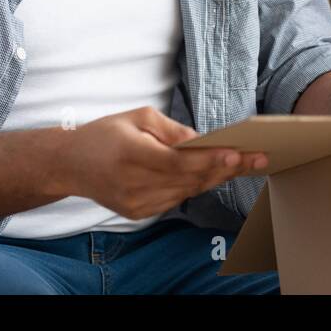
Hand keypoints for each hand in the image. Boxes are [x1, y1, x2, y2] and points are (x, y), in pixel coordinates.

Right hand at [62, 106, 267, 219]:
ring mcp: (137, 204)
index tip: (237, 153)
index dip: (210, 159)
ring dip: (217, 177)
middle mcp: (134, 184)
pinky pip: (176, 199)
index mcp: (131, 155)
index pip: (178, 162)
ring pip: (187, 192)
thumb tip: (202, 140)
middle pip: (189, 180)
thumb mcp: (137, 117)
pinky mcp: (138, 213)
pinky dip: (196, 186)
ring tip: (247, 164)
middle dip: (227, 168)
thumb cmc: (106, 133)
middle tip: (259, 157)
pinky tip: (217, 174)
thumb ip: (171, 130)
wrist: (70, 165)